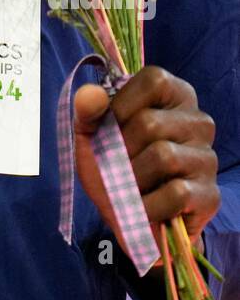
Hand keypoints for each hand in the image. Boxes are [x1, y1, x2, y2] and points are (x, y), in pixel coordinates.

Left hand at [74, 65, 218, 259]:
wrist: (127, 219)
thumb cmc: (112, 166)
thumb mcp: (91, 135)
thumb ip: (88, 110)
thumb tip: (90, 94)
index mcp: (175, 95)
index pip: (154, 80)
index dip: (123, 105)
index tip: (110, 127)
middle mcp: (199, 121)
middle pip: (150, 122)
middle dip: (120, 150)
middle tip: (116, 167)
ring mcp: (208, 158)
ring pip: (163, 157)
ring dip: (132, 179)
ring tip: (129, 187)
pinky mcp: (210, 195)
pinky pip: (176, 194)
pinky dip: (149, 205)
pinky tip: (145, 207)